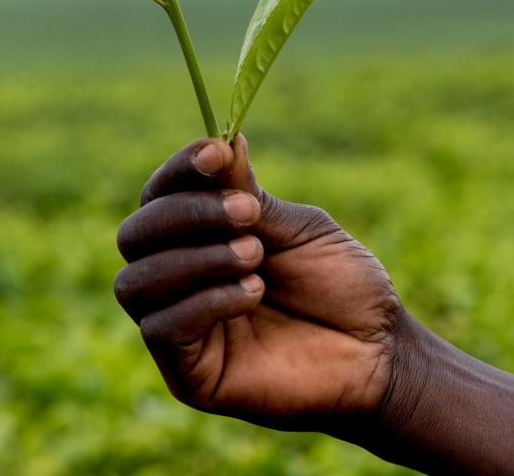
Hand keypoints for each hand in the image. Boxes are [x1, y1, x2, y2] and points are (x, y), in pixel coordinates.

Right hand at [114, 135, 407, 432]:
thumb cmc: (340, 286)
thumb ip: (248, 193)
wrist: (379, 352)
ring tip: (255, 255)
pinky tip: (253, 292)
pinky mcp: (188, 374)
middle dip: (186, 214)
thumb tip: (221, 138)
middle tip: (247, 213)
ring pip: (136, 283)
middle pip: (134, 236)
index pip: (158, 197)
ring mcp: (179, 329)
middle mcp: (178, 280)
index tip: (216, 153)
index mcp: (198, 239)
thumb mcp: (297, 227)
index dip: (179, 170)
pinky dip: (205, 300)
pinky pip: (161, 330)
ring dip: (196, 258)